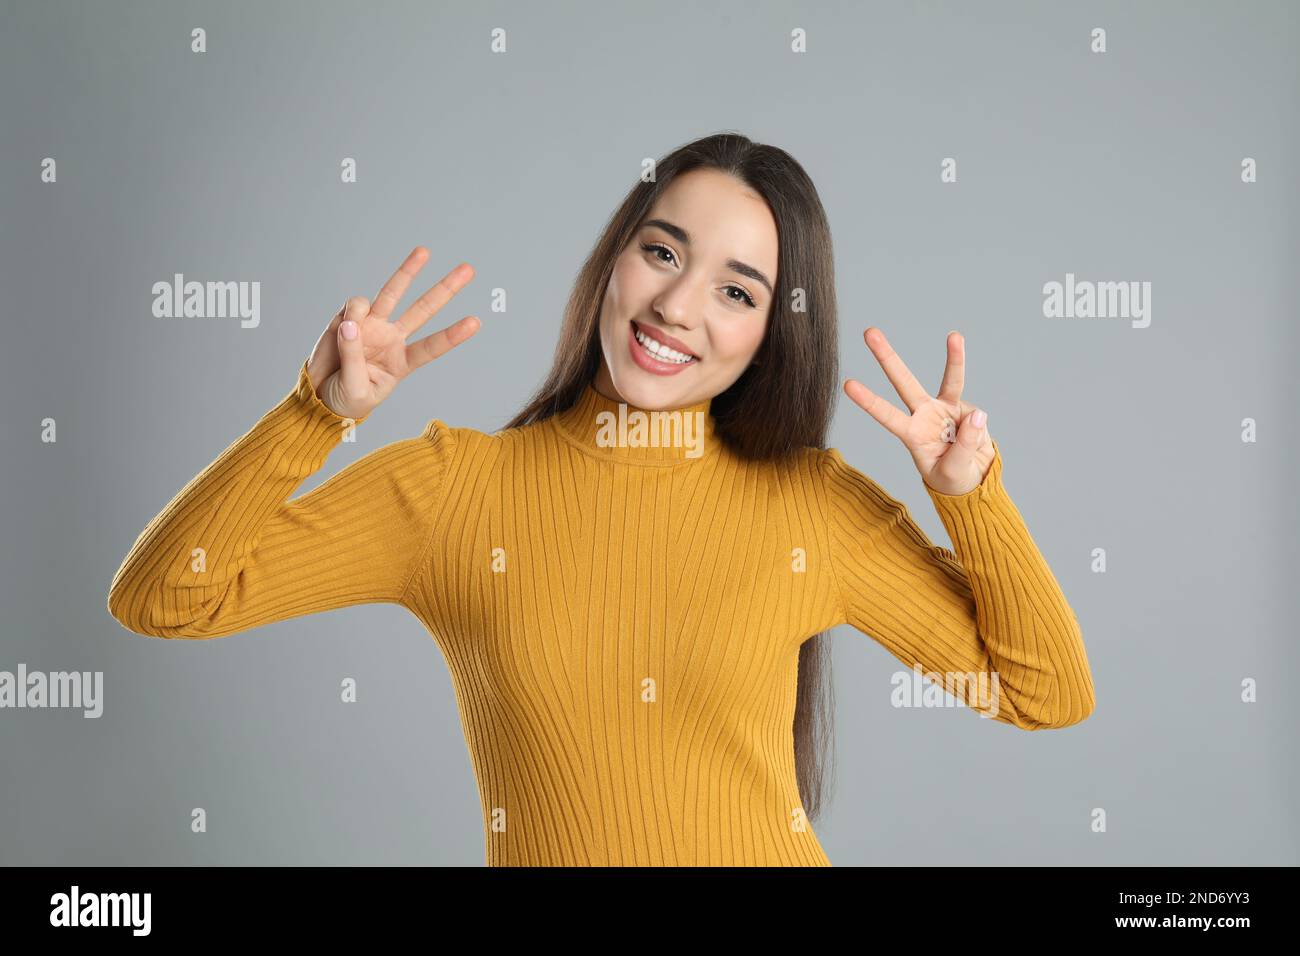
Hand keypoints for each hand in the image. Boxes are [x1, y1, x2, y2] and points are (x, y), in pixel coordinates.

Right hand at [305, 247, 479, 420]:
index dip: (452, 336)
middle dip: (445, 289)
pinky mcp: (349, 317)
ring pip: (393, 293)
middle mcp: (392, 338)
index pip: (431, 347)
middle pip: (423, 310)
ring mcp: (372, 325)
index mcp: (402, 363)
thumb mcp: (355, 389)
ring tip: (425, 253)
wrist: (319, 393)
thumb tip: (351, 323)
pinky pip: (357, 304)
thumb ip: (354, 358)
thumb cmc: (346, 398)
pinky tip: (346, 325)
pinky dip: (354, 310)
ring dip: (410, 270)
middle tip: (469, 269)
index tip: (475, 323)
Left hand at [844, 328, 994, 495]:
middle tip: (869, 331)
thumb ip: (965, 445)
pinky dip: (979, 428)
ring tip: (954, 336)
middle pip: (904, 382)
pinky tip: (975, 443)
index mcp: (911, 434)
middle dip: (887, 356)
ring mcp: (944, 409)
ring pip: (949, 380)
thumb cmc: (952, 478)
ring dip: (954, 357)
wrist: (972, 478)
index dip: (869, 401)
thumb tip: (978, 414)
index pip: (886, 415)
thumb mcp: (953, 471)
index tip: (847, 384)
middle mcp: (923, 415)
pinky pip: (976, 414)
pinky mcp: (965, 409)